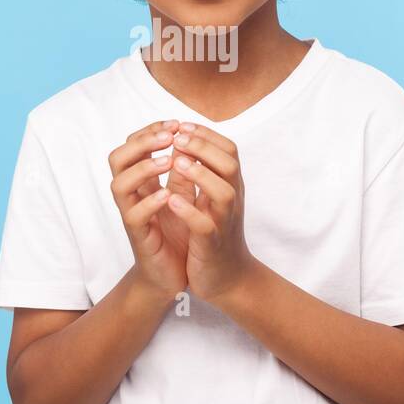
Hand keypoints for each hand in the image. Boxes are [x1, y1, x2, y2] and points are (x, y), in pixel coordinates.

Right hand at [108, 120, 188, 301]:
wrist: (172, 275)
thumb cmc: (176, 233)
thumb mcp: (180, 195)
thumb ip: (179, 170)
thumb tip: (187, 137)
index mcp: (141, 182)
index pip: (133, 145)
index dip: (150, 130)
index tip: (175, 123)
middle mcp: (131, 196)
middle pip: (117, 158)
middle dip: (142, 142)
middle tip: (169, 136)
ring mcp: (132, 215)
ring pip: (119, 184)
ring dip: (144, 168)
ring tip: (169, 161)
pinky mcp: (139, 237)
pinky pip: (135, 216)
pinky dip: (150, 203)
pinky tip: (169, 196)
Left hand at [161, 123, 257, 303]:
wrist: (227, 278)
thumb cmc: (214, 234)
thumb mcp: (208, 199)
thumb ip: (199, 171)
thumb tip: (182, 139)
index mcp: (231, 186)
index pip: (228, 149)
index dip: (206, 134)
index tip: (181, 125)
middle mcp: (232, 200)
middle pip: (229, 163)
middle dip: (202, 147)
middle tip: (177, 137)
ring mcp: (225, 222)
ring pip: (222, 191)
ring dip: (199, 174)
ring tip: (175, 162)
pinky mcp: (213, 244)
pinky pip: (205, 225)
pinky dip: (189, 211)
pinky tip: (171, 200)